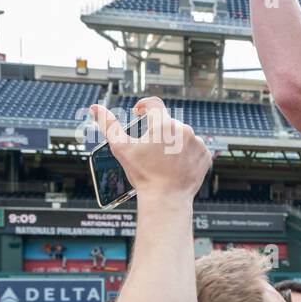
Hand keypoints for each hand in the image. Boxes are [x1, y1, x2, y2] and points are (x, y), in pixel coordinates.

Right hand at [89, 99, 209, 202]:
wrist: (166, 197)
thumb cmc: (143, 174)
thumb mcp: (121, 147)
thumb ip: (109, 125)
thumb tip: (95, 108)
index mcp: (164, 124)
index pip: (153, 103)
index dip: (143, 106)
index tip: (139, 113)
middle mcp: (184, 130)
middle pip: (167, 123)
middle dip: (158, 131)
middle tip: (150, 149)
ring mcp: (197, 142)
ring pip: (182, 135)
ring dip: (173, 142)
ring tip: (163, 158)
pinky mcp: (205, 155)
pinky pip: (195, 147)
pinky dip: (186, 152)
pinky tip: (177, 163)